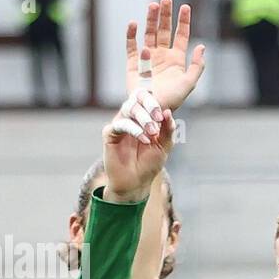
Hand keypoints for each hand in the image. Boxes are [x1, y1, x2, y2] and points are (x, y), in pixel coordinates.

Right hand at [102, 86, 174, 201]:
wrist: (136, 182)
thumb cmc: (149, 164)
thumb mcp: (164, 146)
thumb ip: (168, 130)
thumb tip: (168, 112)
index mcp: (144, 116)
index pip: (146, 96)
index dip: (154, 100)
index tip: (162, 115)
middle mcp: (131, 117)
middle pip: (136, 97)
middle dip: (149, 105)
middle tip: (158, 119)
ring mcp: (119, 124)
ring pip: (128, 108)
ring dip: (143, 118)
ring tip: (152, 133)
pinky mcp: (109, 134)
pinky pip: (120, 124)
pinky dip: (134, 129)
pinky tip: (144, 140)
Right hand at [126, 0, 205, 110]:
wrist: (152, 111)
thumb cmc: (172, 100)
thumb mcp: (189, 84)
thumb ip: (197, 66)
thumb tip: (201, 46)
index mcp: (176, 59)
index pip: (181, 36)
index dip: (183, 21)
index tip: (185, 6)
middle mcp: (162, 56)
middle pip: (164, 30)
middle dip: (165, 15)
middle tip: (166, 0)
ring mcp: (147, 58)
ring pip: (149, 34)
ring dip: (151, 19)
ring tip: (153, 5)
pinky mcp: (133, 64)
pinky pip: (131, 46)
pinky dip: (131, 35)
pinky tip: (134, 23)